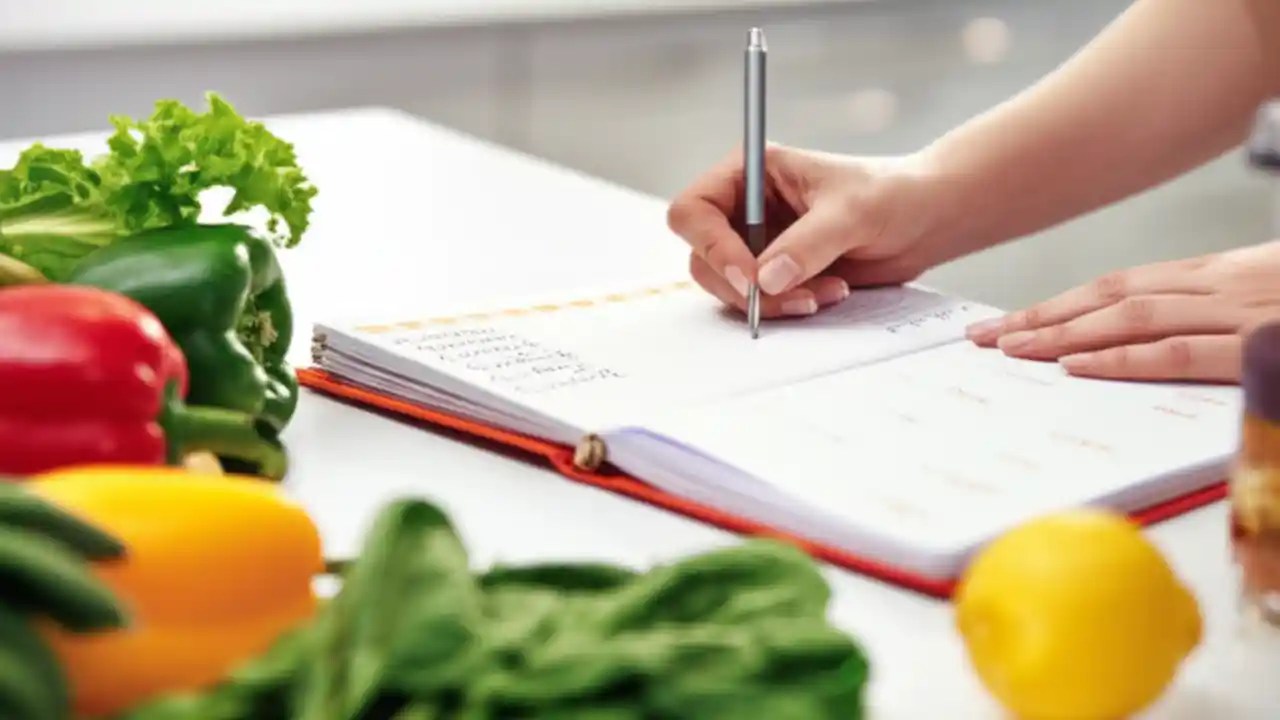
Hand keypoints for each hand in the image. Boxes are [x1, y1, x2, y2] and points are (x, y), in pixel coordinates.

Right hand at [665, 144, 945, 317]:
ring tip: (823, 293)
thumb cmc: (892, 194)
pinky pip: (759, 302)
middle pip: (704, 257)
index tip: (750, 275)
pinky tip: (830, 293)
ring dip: (772, 301)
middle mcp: (745, 207)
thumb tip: (766, 278)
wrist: (927, 219)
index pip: (694, 210)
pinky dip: (788, 307)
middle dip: (744, 285)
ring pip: (729, 287)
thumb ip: (807, 244)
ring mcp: (758, 243)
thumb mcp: (851, 213)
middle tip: (791, 295)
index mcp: (750, 172)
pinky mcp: (777, 273)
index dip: (711, 245)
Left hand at [966, 241, 1279, 382]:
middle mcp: (1221, 286)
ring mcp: (1242, 311)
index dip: (1062, 303)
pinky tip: (1079, 367)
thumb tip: (1153, 340)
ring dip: (1064, 334)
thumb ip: (1217, 317)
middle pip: (1112, 296)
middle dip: (1042, 317)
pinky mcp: (1263, 343)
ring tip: (1010, 351)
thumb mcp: (1268, 297)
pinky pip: (1182, 351)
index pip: (1122, 286)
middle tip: (984, 339)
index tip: (1011, 322)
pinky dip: (1124, 357)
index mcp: (1221, 275)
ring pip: (1132, 316)